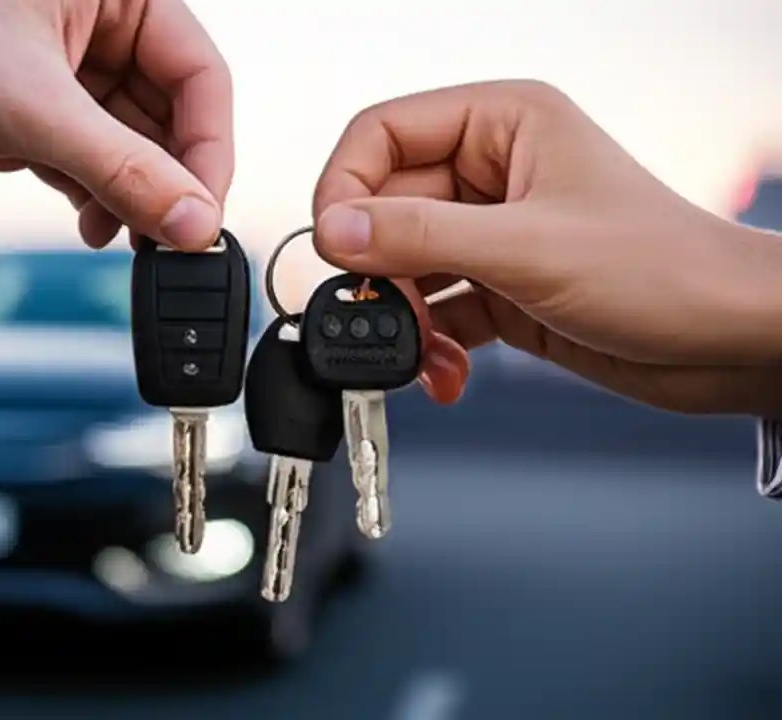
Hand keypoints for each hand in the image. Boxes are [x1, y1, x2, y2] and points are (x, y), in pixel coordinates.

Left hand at [0, 0, 231, 249]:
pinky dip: (97, 200)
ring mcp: (66, 74)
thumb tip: (194, 221)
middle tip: (171, 241)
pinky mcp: (32, 115)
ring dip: (133, 199)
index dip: (209, 149)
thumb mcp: (36, 105)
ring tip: (129, 240)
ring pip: (131, 147)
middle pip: (170, 117)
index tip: (203, 213)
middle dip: (169, 182)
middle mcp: (98, 26)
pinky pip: (89, 164)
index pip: (199, 74)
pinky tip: (94, 229)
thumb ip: (125, 168)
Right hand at [311, 80, 781, 415]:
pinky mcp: (501, 288)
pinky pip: (435, 310)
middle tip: (377, 313)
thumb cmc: (665, 270)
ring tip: (419, 352)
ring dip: (401, 317)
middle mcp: (491, 173)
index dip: (346, 186)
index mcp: (502, 124)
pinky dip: (431, 346)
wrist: (730, 342)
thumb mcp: (527, 248)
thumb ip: (419, 237)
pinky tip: (445, 373)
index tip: (333, 244)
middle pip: (385, 208)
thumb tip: (334, 230)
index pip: (383, 133)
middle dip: (377, 270)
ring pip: (404, 266)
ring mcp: (494, 233)